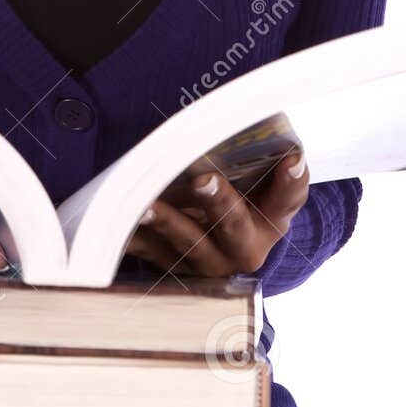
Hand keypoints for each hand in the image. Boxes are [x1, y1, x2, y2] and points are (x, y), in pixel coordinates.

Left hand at [123, 145, 309, 277]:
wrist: (227, 251)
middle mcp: (243, 249)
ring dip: (165, 224)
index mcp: (271, 221)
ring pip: (187, 243)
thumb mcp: (266, 189)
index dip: (290, 181)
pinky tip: (114, 225)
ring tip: (144, 206)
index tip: (290, 160)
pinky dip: (133, 239)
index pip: (287, 199)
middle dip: (218, 203)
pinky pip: (150, 254)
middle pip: (233, 225)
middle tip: (203, 180)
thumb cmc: (246, 204)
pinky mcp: (174, 269)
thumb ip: (270, 166)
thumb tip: (274, 137)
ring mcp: (207, 264)